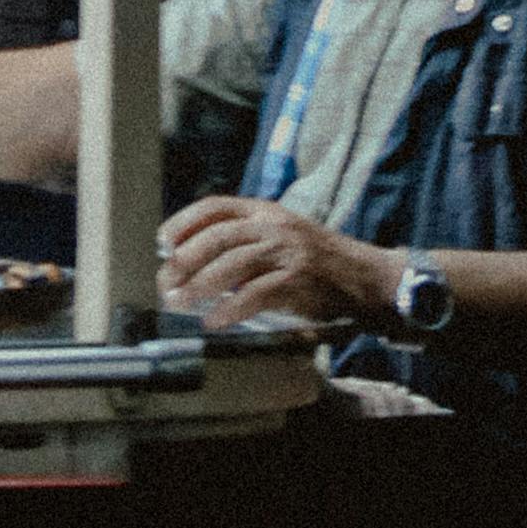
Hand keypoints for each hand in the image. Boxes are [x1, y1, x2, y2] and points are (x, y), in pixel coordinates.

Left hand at [158, 192, 393, 331]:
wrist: (363, 277)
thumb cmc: (315, 260)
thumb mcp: (280, 235)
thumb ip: (244, 240)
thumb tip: (193, 260)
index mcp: (265, 211)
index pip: (215, 207)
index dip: (184, 221)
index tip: (163, 241)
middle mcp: (273, 226)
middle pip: (217, 237)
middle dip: (184, 260)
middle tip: (165, 281)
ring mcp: (286, 252)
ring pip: (232, 264)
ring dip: (200, 286)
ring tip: (180, 302)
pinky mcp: (297, 281)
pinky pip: (255, 295)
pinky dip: (230, 309)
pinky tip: (214, 320)